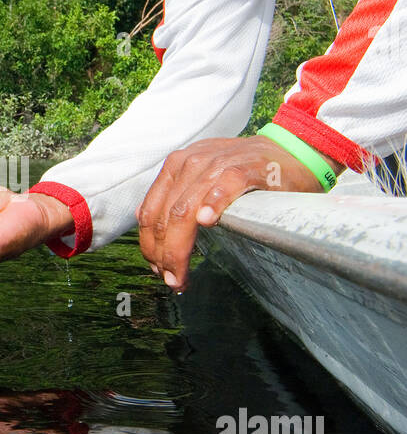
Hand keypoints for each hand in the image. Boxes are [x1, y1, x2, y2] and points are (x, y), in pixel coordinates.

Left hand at [136, 137, 339, 291]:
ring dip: (180, 248)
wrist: (291, 152)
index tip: (157, 269)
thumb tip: (141, 218)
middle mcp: (192, 162)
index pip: (150, 211)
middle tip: (171, 280)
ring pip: (185, 210)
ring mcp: (218, 163)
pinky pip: (225, 186)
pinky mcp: (247, 167)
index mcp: (177, 166)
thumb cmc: (245, 172)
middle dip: (164, 254)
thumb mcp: (202, 178)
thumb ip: (175, 195)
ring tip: (182, 275)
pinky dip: (213, 204)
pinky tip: (207, 224)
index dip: (149, 245)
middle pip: (165, 216)